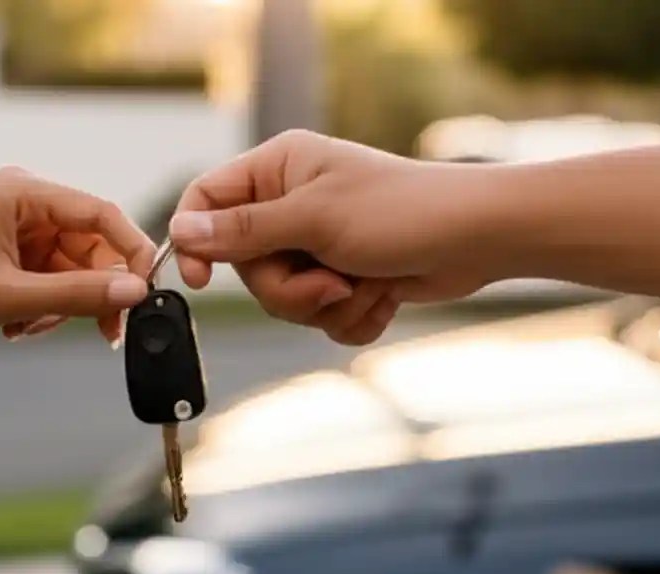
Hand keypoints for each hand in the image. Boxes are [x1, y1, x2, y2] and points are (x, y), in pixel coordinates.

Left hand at [0, 166, 155, 347]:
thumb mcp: (9, 298)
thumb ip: (77, 295)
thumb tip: (134, 292)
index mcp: (23, 193)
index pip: (101, 214)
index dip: (131, 252)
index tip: (147, 289)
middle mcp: (23, 205)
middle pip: (91, 247)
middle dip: (94, 291)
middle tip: (105, 331)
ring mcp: (15, 232)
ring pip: (72, 271)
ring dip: (61, 307)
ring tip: (26, 328)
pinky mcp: (6, 258)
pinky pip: (49, 283)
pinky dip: (41, 310)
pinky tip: (13, 327)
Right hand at [168, 130, 491, 344]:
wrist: (478, 239)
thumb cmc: (403, 211)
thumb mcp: (315, 219)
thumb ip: (245, 230)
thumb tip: (181, 231)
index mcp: (279, 170)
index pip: (207, 200)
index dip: (197, 242)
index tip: (201, 281)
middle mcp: (293, 205)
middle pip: (248, 268)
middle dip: (291, 290)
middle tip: (331, 283)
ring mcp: (319, 245)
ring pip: (286, 300)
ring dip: (327, 305)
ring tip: (367, 284)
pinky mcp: (346, 279)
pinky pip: (322, 318)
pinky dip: (354, 316)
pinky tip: (385, 295)